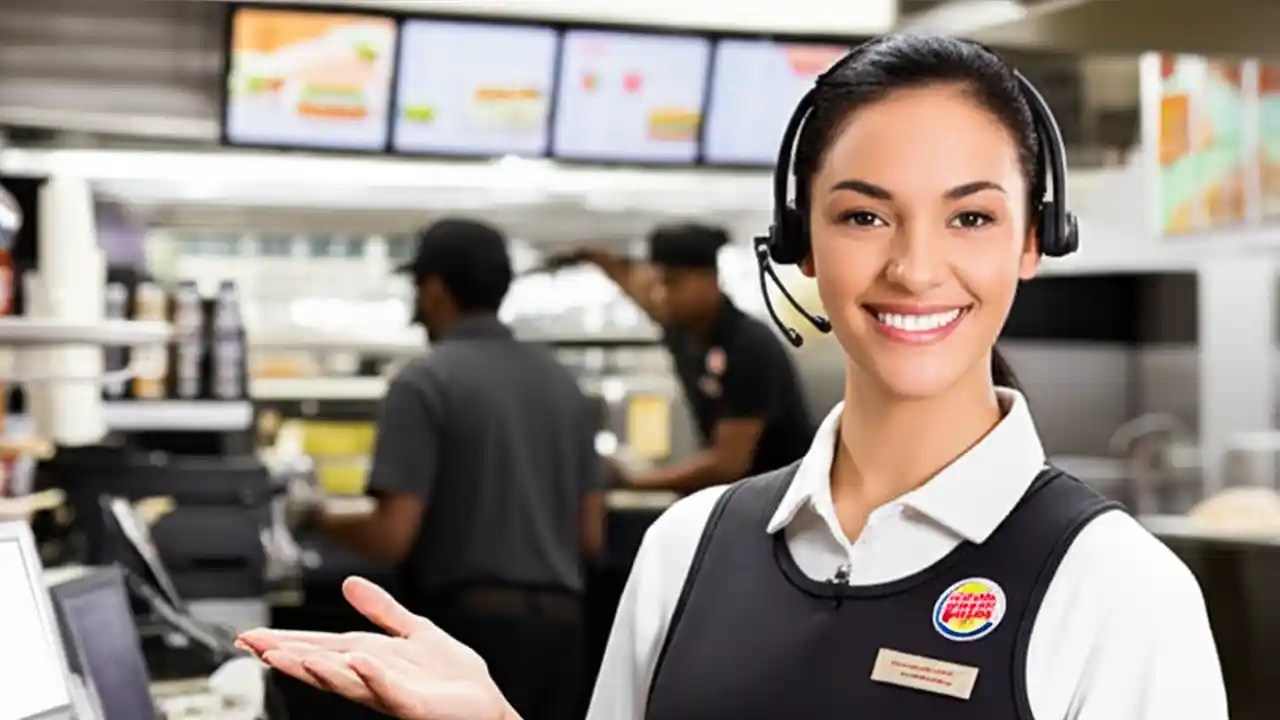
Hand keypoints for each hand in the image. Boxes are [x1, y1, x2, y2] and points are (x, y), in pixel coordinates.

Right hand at [237, 577, 515, 719]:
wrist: (484, 704)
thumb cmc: (450, 676)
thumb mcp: (413, 630)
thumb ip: (382, 609)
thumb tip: (349, 583)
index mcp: (368, 656)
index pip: (320, 646)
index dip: (286, 641)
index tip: (251, 636)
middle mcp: (370, 676)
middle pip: (322, 664)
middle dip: (288, 656)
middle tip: (253, 647)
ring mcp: (389, 691)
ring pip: (347, 680)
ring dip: (319, 669)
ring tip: (290, 657)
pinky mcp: (413, 703)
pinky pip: (389, 689)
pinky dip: (372, 675)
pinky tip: (358, 662)